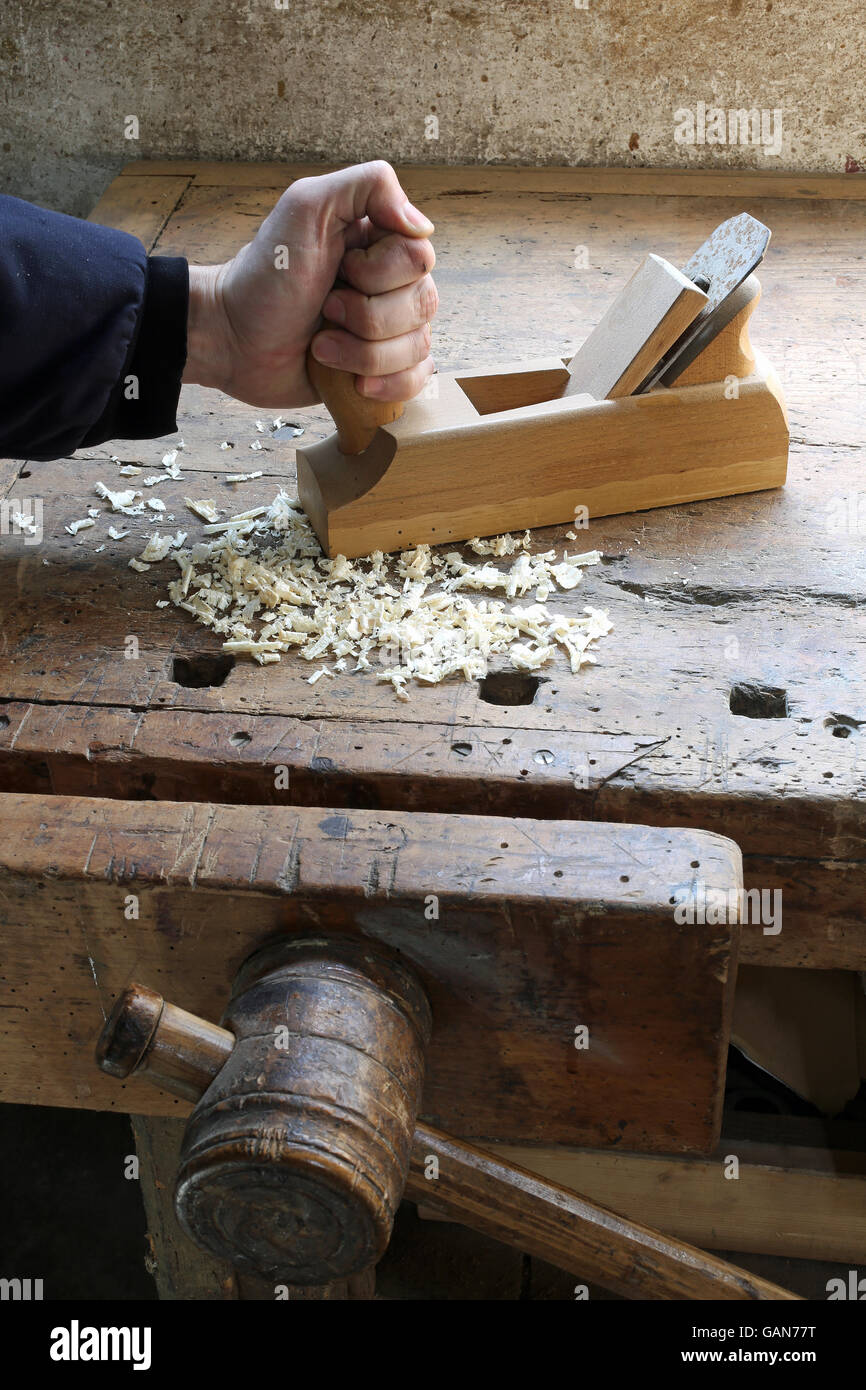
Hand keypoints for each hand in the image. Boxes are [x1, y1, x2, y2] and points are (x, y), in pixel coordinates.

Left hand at [182, 160, 436, 408]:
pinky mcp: (381, 372)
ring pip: (418, 348)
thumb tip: (423, 226)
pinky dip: (386, 386)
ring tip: (322, 346)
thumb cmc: (264, 275)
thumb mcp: (306, 206)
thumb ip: (369, 186)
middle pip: (423, 305)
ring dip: (363, 355)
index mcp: (381, 242)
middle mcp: (392, 285)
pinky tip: (353, 382)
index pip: (420, 258)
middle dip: (366, 317)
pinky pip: (416, 382)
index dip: (379, 273)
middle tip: (324, 309)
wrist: (233, 339)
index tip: (338, 269)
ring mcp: (389, 331)